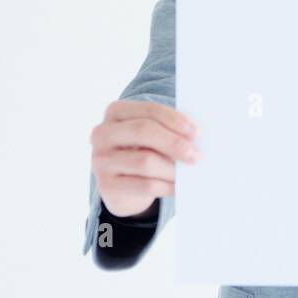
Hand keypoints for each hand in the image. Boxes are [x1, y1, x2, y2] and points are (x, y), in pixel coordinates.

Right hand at [90, 99, 201, 216]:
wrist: (122, 187)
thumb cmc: (143, 152)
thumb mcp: (152, 137)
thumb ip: (168, 131)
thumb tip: (195, 139)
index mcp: (115, 112)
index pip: (149, 110)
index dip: (174, 120)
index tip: (196, 133)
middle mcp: (102, 133)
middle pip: (143, 131)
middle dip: (174, 143)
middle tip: (196, 155)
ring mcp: (101, 160)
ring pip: (145, 161)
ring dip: (172, 169)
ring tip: (187, 173)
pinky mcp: (107, 186)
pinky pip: (145, 185)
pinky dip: (167, 186)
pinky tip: (178, 187)